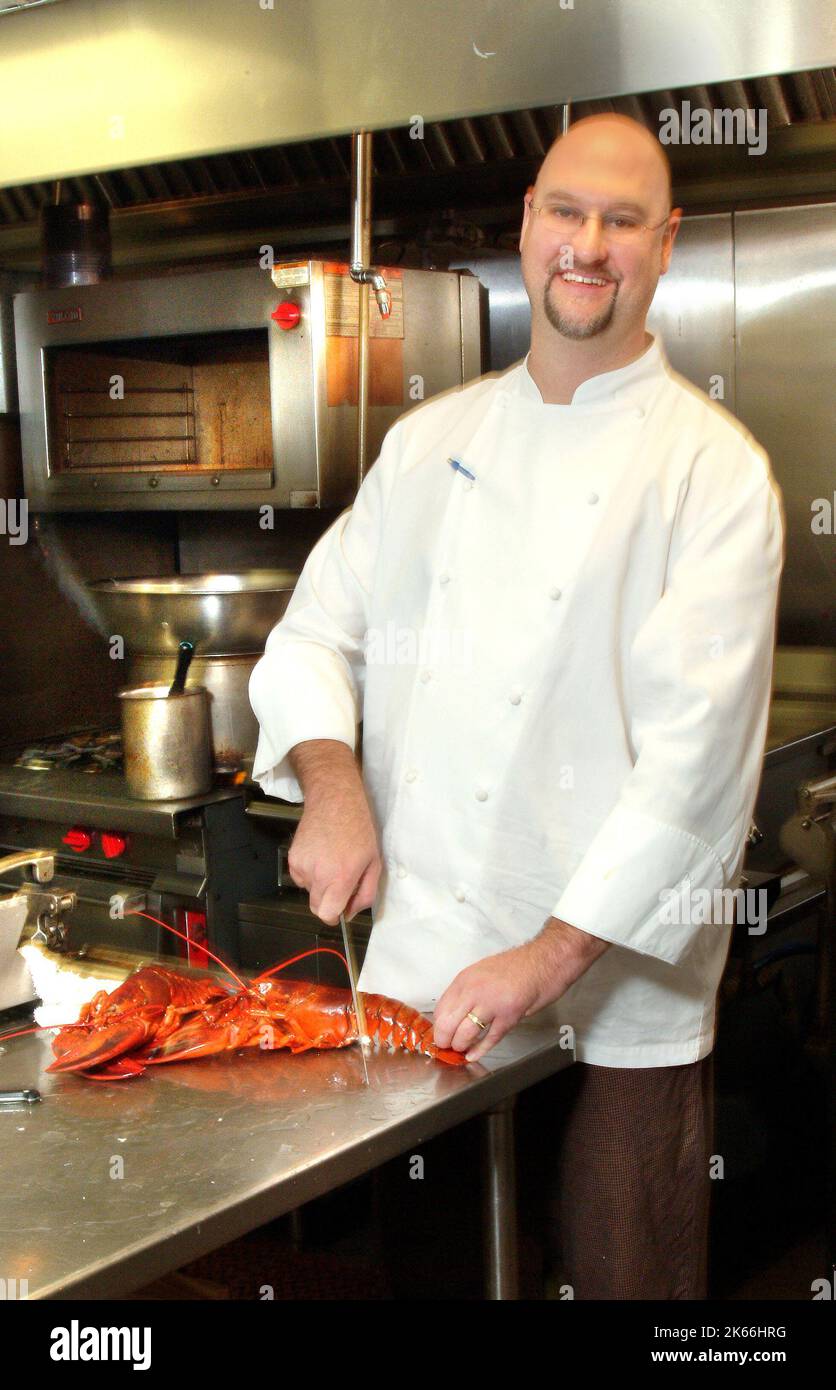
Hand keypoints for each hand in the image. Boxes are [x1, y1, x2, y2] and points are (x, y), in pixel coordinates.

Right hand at [287, 740, 381, 923]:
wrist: (335, 800)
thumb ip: (365, 894)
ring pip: (308, 891)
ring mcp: (302, 865)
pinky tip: (320, 854)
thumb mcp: (374, 863)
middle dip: (328, 901)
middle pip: (316, 907)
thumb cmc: (359, 829)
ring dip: (319, 884)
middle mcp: (318, 874)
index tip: (340, 910)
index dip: (334, 916)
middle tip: (340, 881)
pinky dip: (309, 872)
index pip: (327, 914)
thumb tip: (350, 913)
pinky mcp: (292, 857)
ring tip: (331, 861)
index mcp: (341, 877)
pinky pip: (300, 877)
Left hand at [433, 919, 610, 1061]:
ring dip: (460, 1045)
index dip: (438, 1026)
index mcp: (466, 979)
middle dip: (444, 1040)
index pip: (441, 1009)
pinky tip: (473, 1055)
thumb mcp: (483, 972)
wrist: (544, 960)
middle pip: (448, 1023)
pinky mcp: (510, 1015)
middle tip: (445, 1047)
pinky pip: (490, 1038)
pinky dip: (479, 1050)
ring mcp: (492, 1003)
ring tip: (461, 1049)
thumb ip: (467, 991)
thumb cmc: (516, 967)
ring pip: (465, 1033)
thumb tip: (454, 1015)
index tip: (439, 1035)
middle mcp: (475, 990)